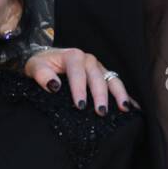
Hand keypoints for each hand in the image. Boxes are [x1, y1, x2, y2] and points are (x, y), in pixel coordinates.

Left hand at [24, 47, 138, 115]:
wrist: (46, 59)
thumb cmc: (41, 64)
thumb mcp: (35, 66)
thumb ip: (42, 74)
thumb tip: (54, 85)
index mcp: (73, 56)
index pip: (78, 74)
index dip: (79, 90)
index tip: (80, 106)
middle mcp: (88, 60)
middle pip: (98, 78)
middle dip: (100, 95)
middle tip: (100, 112)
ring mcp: (98, 67)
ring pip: (112, 79)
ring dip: (119, 94)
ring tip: (124, 108)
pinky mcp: (103, 75)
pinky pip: (116, 84)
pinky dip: (125, 95)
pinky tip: (133, 107)